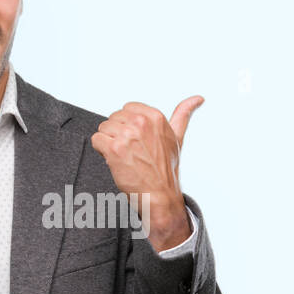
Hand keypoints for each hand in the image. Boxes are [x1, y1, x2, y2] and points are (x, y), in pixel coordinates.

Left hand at [90, 95, 203, 251]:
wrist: (159, 195)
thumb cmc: (166, 169)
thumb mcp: (177, 137)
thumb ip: (183, 115)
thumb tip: (197, 99)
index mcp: (155, 117)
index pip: (127, 109)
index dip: (128, 125)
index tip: (137, 140)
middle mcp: (141, 123)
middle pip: (113, 118)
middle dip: (118, 134)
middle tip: (132, 151)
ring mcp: (127, 135)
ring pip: (103, 128)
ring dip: (109, 143)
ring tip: (124, 156)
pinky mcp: (114, 149)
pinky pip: (96, 140)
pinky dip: (101, 151)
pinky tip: (115, 160)